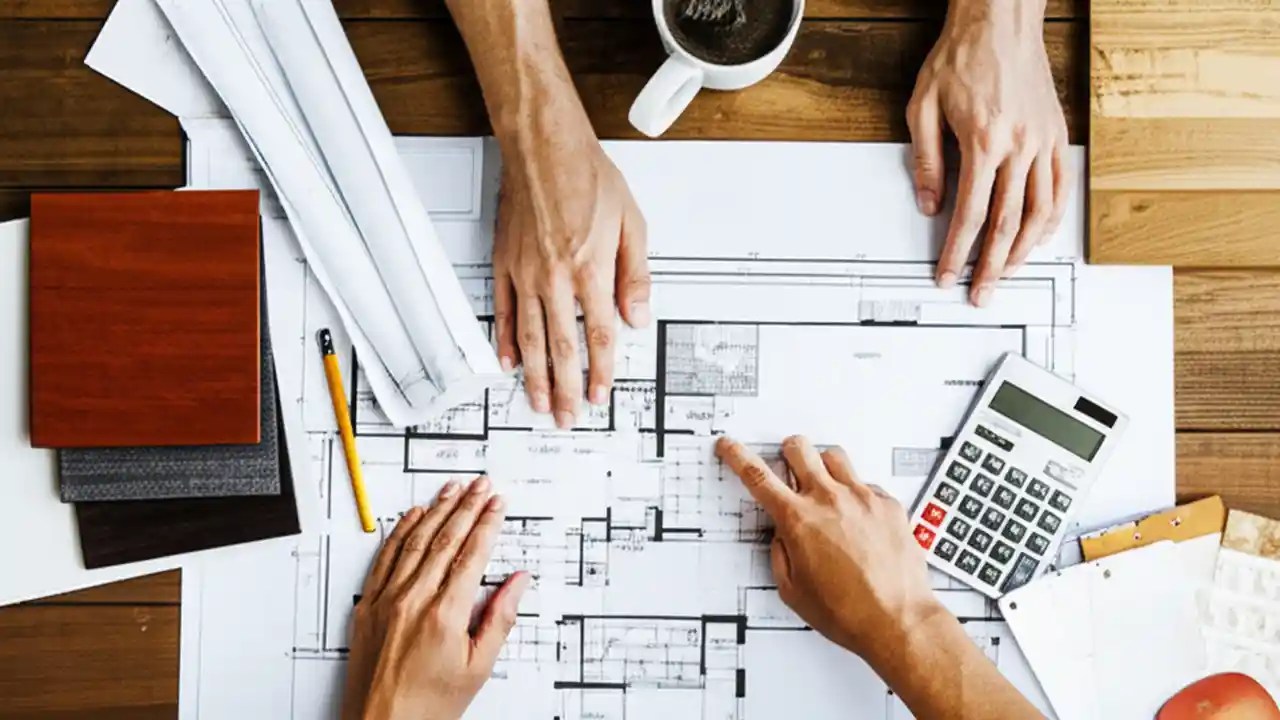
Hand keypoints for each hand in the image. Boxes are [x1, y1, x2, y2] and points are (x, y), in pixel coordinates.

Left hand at [342, 477, 530, 719]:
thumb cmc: (427, 706)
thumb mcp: (477, 668)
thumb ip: (499, 619)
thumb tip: (517, 583)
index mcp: (444, 615)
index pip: (471, 555)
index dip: (488, 525)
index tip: (498, 505)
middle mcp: (413, 601)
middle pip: (445, 540)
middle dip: (467, 507)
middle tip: (482, 486)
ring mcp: (387, 601)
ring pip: (415, 542)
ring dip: (436, 511)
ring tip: (452, 489)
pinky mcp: (367, 606)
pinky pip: (384, 558)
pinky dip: (400, 533)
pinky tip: (412, 516)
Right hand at [494, 126, 650, 428]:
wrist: (544, 148)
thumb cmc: (587, 177)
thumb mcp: (632, 223)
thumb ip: (635, 274)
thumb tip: (637, 315)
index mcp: (590, 270)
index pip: (600, 335)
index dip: (601, 371)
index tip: (601, 394)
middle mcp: (555, 277)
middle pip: (562, 348)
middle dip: (565, 389)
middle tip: (566, 417)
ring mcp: (525, 274)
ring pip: (531, 339)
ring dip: (535, 377)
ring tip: (538, 403)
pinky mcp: (504, 265)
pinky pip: (504, 313)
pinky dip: (506, 341)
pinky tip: (509, 363)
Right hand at [715, 435, 942, 662]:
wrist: (896, 620)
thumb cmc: (848, 611)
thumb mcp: (792, 590)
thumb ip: (780, 552)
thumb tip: (781, 533)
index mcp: (798, 520)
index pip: (757, 476)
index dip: (738, 456)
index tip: (730, 446)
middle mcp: (829, 500)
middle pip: (799, 448)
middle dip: (788, 452)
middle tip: (790, 465)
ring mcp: (862, 498)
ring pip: (834, 457)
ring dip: (824, 468)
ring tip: (828, 492)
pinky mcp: (888, 504)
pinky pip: (866, 484)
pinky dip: (857, 495)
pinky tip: (859, 519)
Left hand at [907, 0, 1070, 305]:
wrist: (999, 21)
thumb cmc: (961, 58)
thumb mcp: (923, 107)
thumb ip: (926, 161)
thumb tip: (930, 205)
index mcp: (984, 141)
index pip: (971, 215)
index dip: (958, 252)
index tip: (948, 274)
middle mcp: (1020, 145)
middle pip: (1008, 224)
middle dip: (992, 265)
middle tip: (981, 292)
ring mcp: (1044, 142)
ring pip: (1041, 213)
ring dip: (1024, 251)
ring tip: (1007, 273)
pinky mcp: (1058, 136)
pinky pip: (1060, 189)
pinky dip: (1051, 220)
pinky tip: (1038, 238)